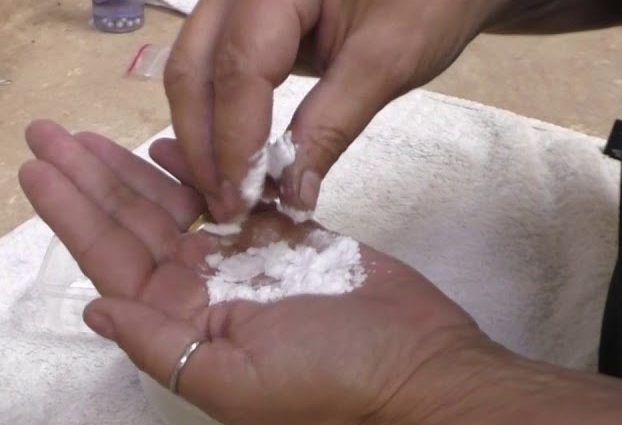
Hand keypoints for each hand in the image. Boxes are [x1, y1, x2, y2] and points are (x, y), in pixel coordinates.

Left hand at [18, 120, 501, 424]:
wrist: (415, 365)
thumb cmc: (327, 379)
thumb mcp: (230, 379)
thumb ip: (157, 346)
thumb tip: (93, 311)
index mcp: (181, 325)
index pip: (112, 263)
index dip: (72, 215)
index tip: (37, 169)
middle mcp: (200, 292)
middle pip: (131, 226)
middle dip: (88, 180)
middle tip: (47, 133)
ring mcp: (240, 262)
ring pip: (172, 206)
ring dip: (132, 170)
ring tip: (90, 135)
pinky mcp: (281, 236)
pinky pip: (228, 195)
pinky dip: (198, 169)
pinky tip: (169, 143)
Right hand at [164, 0, 496, 218]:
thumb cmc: (429, 0)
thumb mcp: (387, 60)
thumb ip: (331, 124)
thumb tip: (291, 196)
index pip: (239, 68)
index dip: (236, 142)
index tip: (242, 201)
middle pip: (194, 67)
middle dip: (203, 144)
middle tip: (225, 208)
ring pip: (192, 69)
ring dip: (202, 136)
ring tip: (226, 193)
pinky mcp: (241, 20)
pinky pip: (210, 68)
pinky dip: (216, 117)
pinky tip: (231, 160)